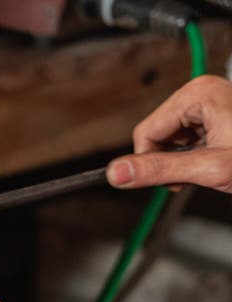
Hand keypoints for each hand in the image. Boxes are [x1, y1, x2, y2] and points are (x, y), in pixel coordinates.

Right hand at [107, 75, 231, 192]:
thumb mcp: (209, 169)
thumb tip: (117, 174)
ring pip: (171, 138)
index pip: (145, 133)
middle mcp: (201, 92)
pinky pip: (187, 137)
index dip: (151, 161)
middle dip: (170, 159)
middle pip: (157, 134)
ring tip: (210, 167)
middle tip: (196, 174)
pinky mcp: (215, 114)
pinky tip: (213, 160)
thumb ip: (158, 170)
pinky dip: (194, 155)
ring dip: (183, 159)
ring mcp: (209, 102)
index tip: (168, 179)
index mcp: (197, 94)